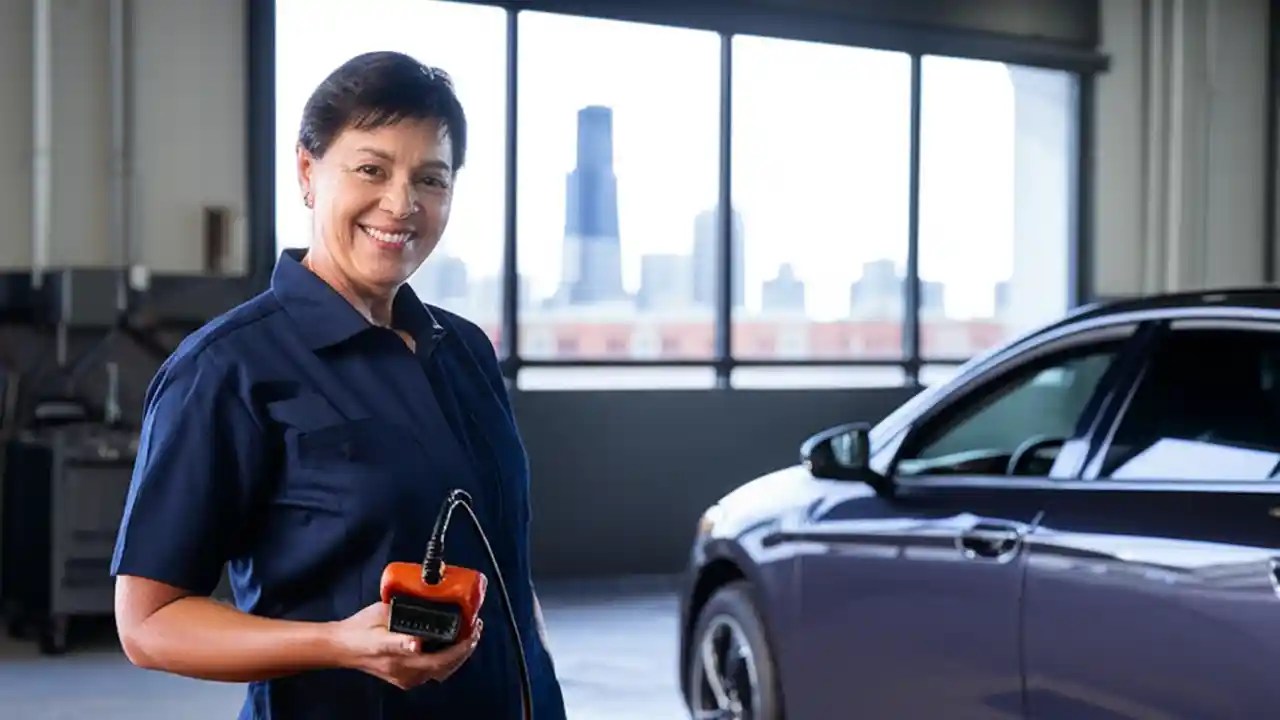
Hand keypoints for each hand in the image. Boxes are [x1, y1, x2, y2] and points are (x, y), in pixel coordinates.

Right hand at [330, 601, 481, 689]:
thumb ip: (401, 620)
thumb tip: (423, 622)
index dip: (459, 647)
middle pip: (445, 666)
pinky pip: (433, 672)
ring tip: (470, 635)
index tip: (472, 633)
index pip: (438, 658)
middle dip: (465, 648)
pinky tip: (454, 645)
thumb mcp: (380, 616)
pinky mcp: (404, 679)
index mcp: (398, 655)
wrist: (342, 647)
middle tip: (477, 627)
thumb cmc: (360, 627)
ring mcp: (405, 678)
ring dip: (459, 655)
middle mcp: (404, 672)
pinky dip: (447, 660)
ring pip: (442, 671)